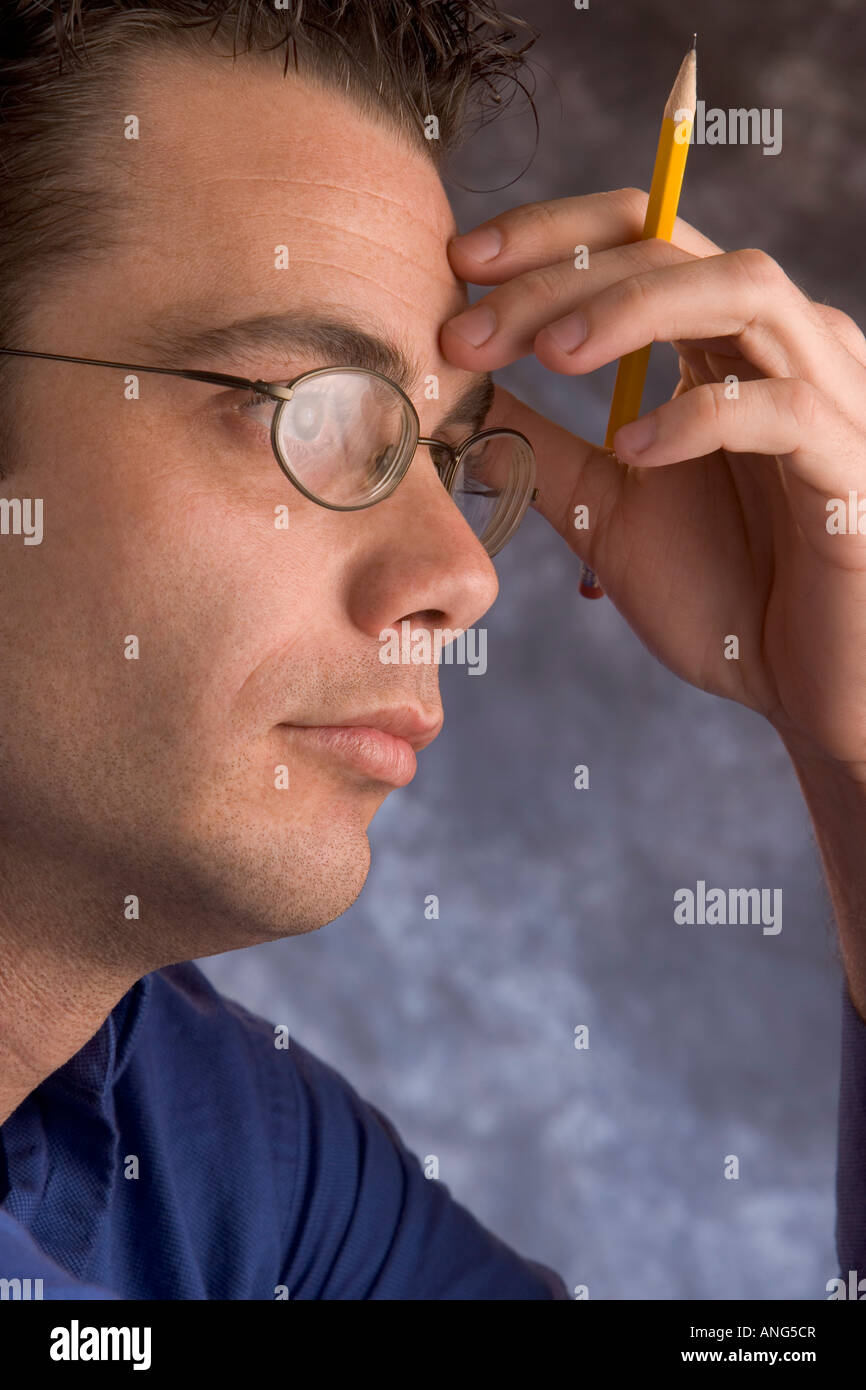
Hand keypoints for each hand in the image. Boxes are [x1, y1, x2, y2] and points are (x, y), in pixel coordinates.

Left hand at [441, 188, 865, 777]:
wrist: (804, 684)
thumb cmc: (721, 591)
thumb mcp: (605, 510)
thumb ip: (541, 450)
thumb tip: (456, 403)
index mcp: (719, 343)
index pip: (638, 238)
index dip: (547, 237)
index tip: (458, 262)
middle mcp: (777, 344)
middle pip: (671, 248)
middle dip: (558, 276)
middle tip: (469, 331)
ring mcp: (826, 391)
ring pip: (741, 288)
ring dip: (632, 308)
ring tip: (550, 354)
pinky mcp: (851, 462)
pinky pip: (782, 406)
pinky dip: (697, 417)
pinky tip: (633, 450)